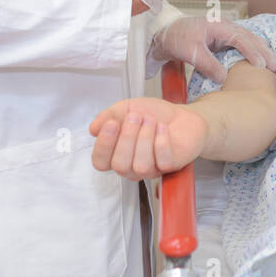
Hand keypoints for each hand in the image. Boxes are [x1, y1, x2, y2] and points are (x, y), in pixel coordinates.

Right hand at [89, 97, 206, 180]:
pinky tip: (162, 128)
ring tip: (151, 120)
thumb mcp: (127, 108)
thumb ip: (108, 116)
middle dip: (127, 138)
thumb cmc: (153, 114)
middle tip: (135, 116)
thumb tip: (93, 128)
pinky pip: (162, 161)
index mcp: (116, 153)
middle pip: (120, 165)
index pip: (100, 162)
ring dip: (145, 138)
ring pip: (141, 166)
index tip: (112, 123)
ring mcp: (152, 169)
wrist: (182, 115)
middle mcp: (132, 166)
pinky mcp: (171, 166)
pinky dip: (161, 142)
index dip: (104, 145)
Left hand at [149, 16, 275, 83]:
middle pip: (250, 37)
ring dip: (260, 51)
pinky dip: (252, 51)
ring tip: (272, 64)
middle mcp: (225, 27)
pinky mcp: (221, 39)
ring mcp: (224, 32)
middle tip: (275, 66)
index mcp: (219, 26)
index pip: (241, 39)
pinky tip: (257, 60)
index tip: (261, 66)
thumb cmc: (175, 39)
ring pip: (248, 39)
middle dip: (264, 51)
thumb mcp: (191, 52)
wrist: (163, 33)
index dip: (252, 52)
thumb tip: (224, 78)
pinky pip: (242, 43)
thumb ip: (208, 64)